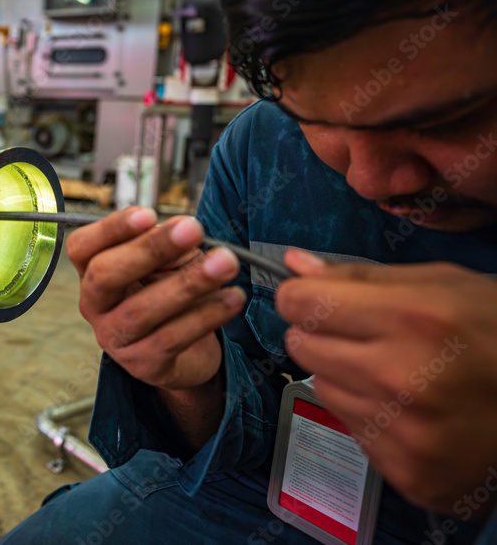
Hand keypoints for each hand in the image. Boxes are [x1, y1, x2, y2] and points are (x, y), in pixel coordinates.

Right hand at [66, 207, 244, 390]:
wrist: (188, 350)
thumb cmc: (170, 292)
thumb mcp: (169, 260)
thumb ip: (169, 242)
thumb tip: (182, 228)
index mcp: (92, 271)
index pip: (82, 247)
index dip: (111, 229)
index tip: (148, 214)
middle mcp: (94, 305)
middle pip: (105, 275)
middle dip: (150, 249)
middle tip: (193, 230)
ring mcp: (114, 338)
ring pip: (141, 310)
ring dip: (187, 283)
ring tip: (225, 263)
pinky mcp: (142, 364)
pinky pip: (171, 339)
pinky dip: (206, 316)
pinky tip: (232, 298)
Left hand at [277, 252, 496, 515]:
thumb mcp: (444, 284)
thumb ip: (361, 276)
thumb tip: (293, 265)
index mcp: (410, 319)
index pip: (299, 304)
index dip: (303, 297)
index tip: (316, 299)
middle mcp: (400, 378)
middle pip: (301, 346)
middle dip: (321, 335)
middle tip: (365, 336)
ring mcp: (404, 432)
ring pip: (322, 389)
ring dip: (345, 377)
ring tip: (397, 373)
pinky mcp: (409, 472)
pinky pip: (352, 432)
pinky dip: (372, 417)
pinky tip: (412, 409)